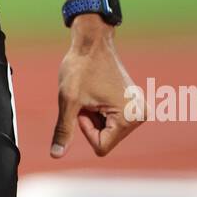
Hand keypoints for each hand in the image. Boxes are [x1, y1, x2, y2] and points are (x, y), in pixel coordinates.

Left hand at [50, 20, 144, 158]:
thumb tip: (55, 155)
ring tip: (94, 94)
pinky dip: (101, 112)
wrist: (92, 42)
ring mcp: (139, 110)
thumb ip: (64, 130)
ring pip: (108, 131)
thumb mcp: (68, 101)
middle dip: (91, 122)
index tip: (84, 105)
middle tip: (89, 97)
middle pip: (106, 139)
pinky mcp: (134, 104)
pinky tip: (99, 93)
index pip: (101, 146)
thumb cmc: (80, 67)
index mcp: (129, 117)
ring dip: (95, 117)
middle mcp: (140, 115)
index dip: (85, 128)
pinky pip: (112, 121)